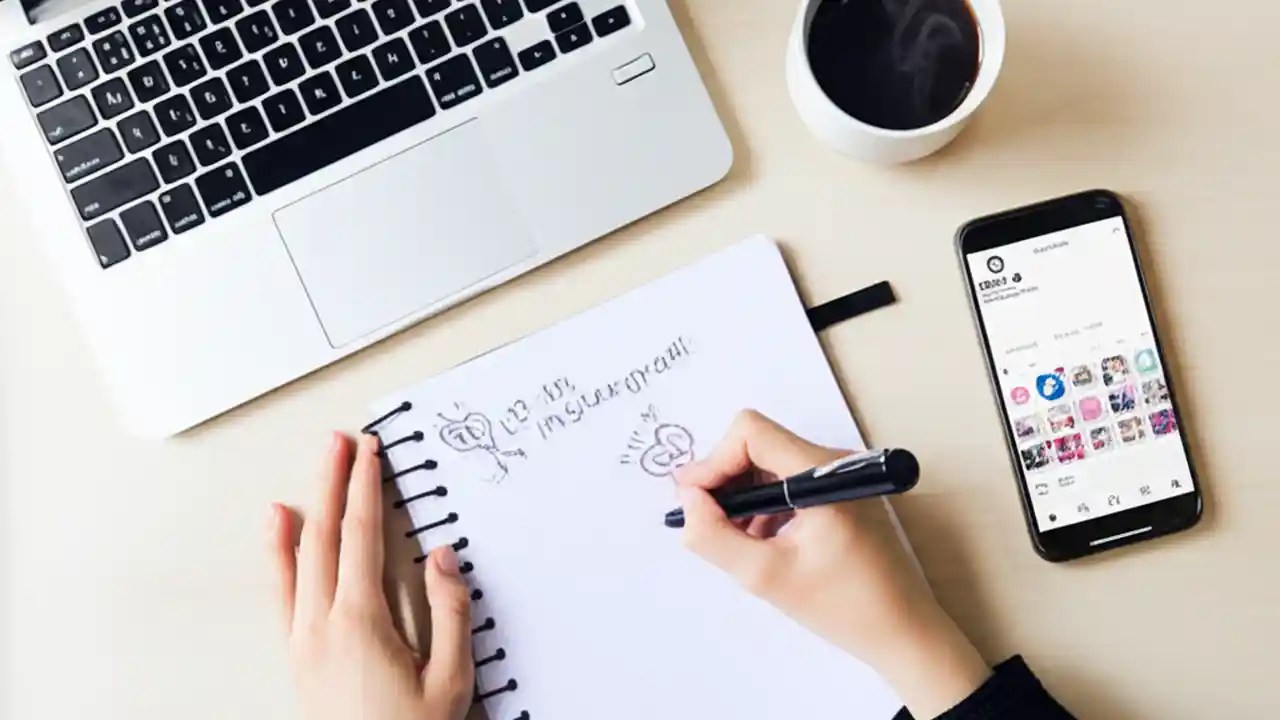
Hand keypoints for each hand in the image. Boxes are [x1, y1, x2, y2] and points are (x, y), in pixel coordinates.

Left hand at [268, 433, 474, 719]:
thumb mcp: (448, 680)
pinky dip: (277, 556)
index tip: (368, 453)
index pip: (360, 537)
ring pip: (296, 560)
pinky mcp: (297, 657)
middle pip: (323, 537)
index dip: (365, 489)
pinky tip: (277, 535)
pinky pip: (280, 592)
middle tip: (338, 443)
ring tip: (307, 476)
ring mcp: (302, 641)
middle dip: (331, 483)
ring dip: (304, 511)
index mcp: (359, 623)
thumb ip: (448, 613)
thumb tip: (444, 558)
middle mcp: (321, 625)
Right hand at [676, 411, 989, 718]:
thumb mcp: (766, 576)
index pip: (750, 432)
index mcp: (823, 473)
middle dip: (725, 481)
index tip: (696, 501)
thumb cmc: (843, 607)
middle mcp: (834, 462)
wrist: (904, 632)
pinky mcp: (841, 492)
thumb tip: (687, 500)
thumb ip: (714, 536)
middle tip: (707, 523)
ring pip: (769, 465)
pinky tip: (763, 542)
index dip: (714, 461)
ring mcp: (840, 476)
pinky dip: (765, 505)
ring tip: (738, 541)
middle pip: (757, 445)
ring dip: (744, 497)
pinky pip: (788, 482)